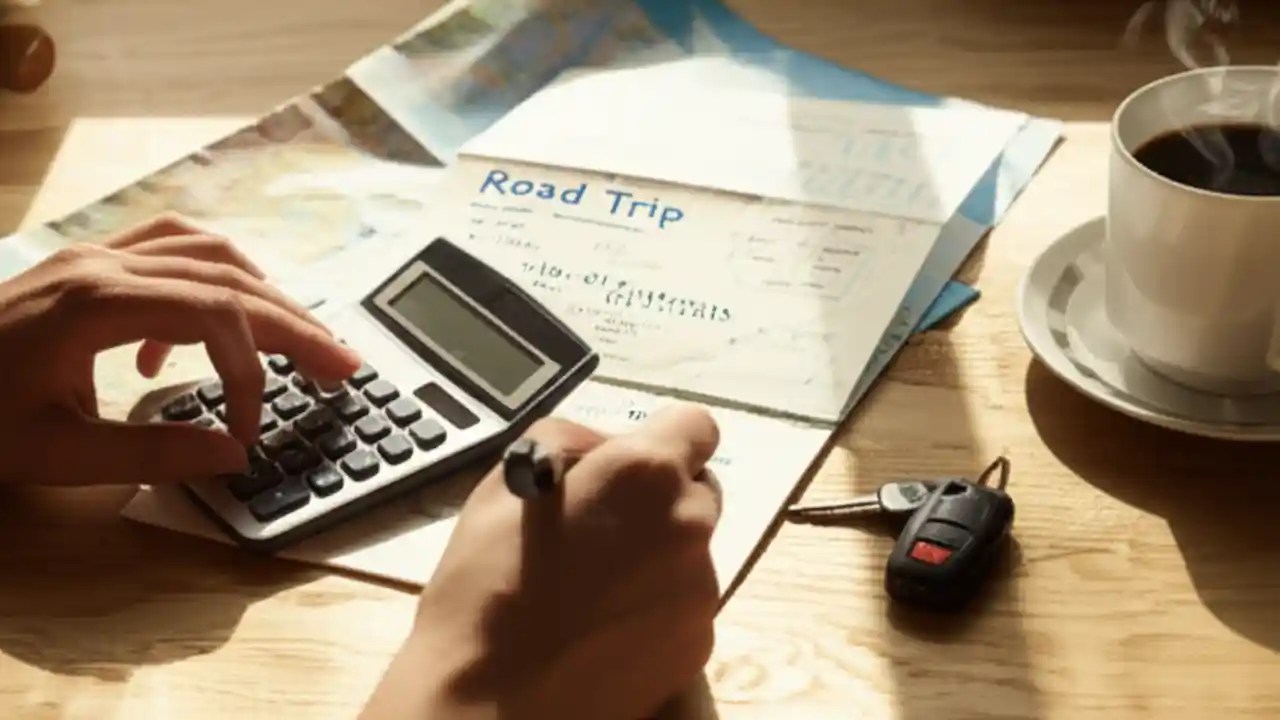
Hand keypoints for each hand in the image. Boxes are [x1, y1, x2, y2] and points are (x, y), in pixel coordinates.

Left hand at [0, 214, 361, 485]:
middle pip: (230, 275)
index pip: (216, 315)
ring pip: (209, 251)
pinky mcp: (86, 262)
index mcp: (97, 301)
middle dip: (295, 324)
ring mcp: (94, 254)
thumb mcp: (54, 454)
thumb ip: (152, 455)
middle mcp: (104, 262)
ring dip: (263, 293)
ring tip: (297, 342)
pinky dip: (211, 282)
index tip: (252, 431)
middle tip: (344, 366)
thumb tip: (236, 455)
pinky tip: (196, 338)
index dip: (254, 372)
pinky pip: (171, 247)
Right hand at [360, 403, 722, 719]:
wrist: (493, 702)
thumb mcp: (505, 482)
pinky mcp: (698, 643)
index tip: (631, 463)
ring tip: (594, 585)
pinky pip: (685, 605)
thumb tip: (600, 447)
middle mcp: (688, 524)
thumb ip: (569, 442)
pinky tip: (604, 625)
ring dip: (658, 555)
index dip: (664, 438)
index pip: (696, 426)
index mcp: (645, 473)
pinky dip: (656, 607)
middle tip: (603, 526)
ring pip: (691, 551)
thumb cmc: (487, 583)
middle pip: (698, 491)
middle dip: (660, 499)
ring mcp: (700, 589)